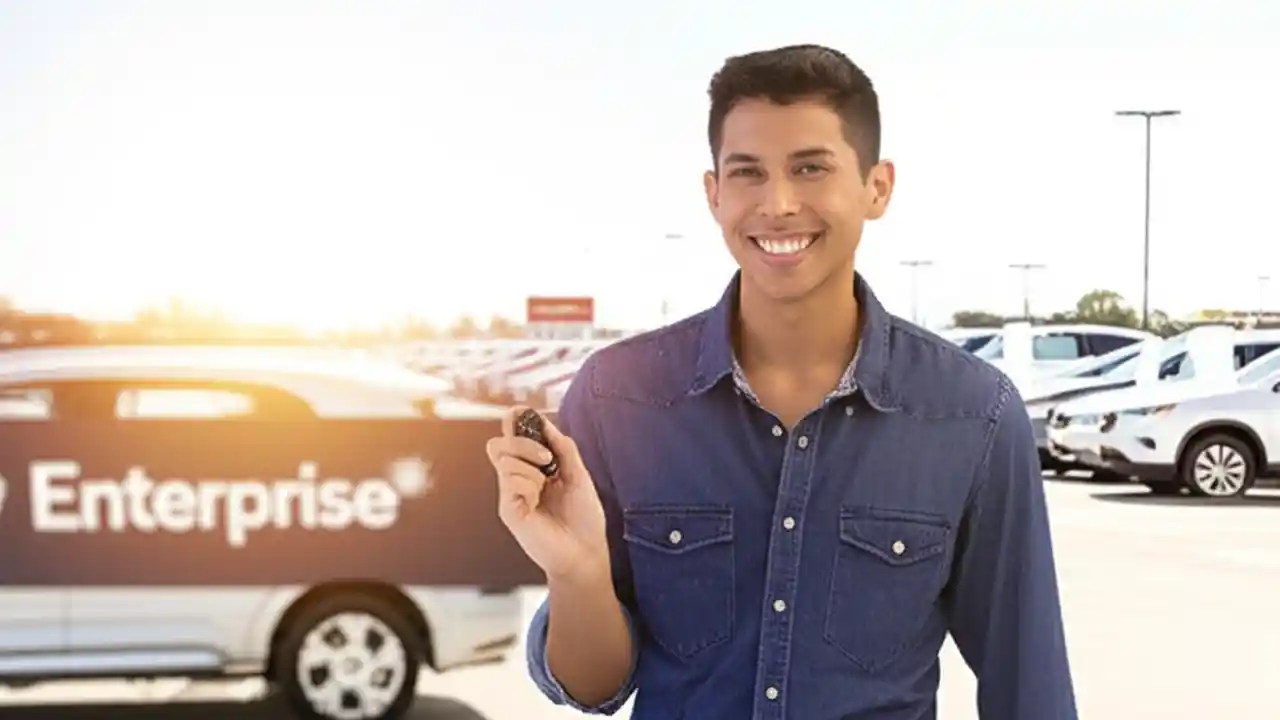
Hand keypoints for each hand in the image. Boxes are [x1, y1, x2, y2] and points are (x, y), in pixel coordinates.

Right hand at [485, 406, 608, 583]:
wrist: (586, 553)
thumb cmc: (584, 519)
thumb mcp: (578, 475)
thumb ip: (563, 448)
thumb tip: (546, 423)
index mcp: (533, 471)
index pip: (513, 440)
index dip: (513, 422)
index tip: (521, 410)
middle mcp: (518, 482)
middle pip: (499, 444)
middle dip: (521, 441)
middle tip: (546, 457)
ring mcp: (511, 496)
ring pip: (503, 457)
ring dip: (530, 464)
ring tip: (547, 482)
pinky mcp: (509, 510)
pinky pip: (510, 479)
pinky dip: (528, 483)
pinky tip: (538, 499)